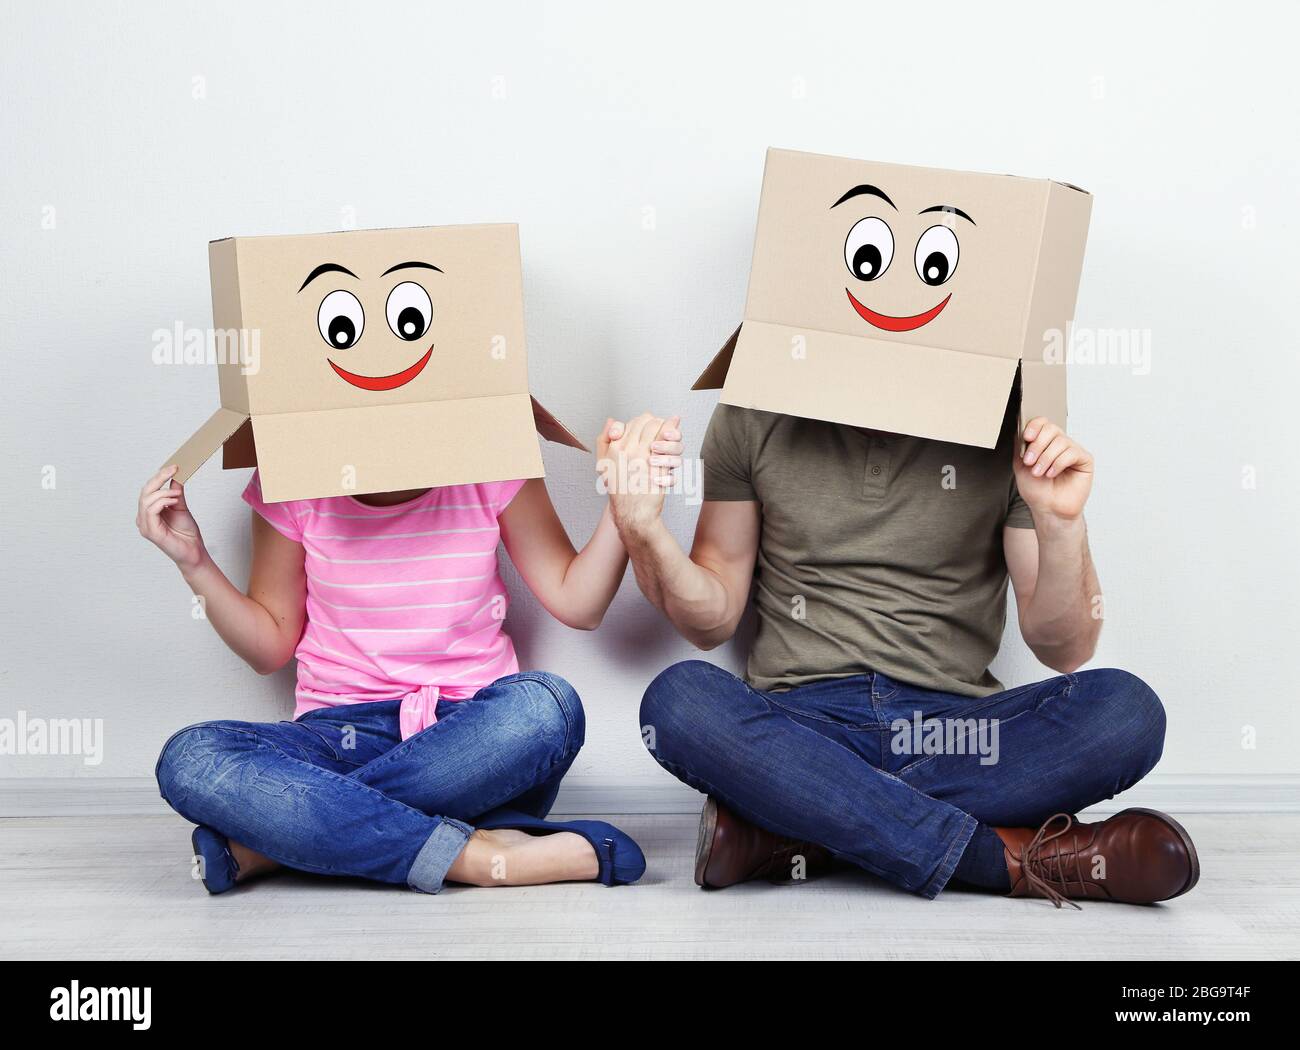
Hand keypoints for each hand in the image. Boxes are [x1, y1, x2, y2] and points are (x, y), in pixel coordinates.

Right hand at [137, 465, 207, 573]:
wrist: (194, 551)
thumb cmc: (186, 533)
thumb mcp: (180, 507)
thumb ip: (175, 492)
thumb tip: (175, 476)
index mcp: (148, 512)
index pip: (148, 490)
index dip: (159, 476)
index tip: (173, 466)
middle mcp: (143, 518)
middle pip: (144, 492)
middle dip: (159, 478)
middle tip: (174, 470)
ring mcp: (145, 526)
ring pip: (146, 500)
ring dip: (163, 493)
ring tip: (177, 494)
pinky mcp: (150, 532)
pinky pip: (151, 511)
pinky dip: (162, 502)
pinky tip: (174, 501)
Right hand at [598, 413, 682, 534]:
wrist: (632, 512)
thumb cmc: (619, 489)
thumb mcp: (603, 464)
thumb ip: (604, 440)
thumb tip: (611, 420)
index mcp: (615, 448)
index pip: (632, 422)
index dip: (643, 421)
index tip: (648, 424)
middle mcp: (628, 450)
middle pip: (646, 421)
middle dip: (656, 421)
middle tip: (661, 426)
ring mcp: (644, 458)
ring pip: (659, 429)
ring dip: (666, 427)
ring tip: (669, 432)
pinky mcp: (658, 466)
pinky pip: (667, 443)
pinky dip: (673, 436)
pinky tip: (676, 433)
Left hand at [1013, 418, 1093, 521]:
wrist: (1048, 509)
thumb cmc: (1036, 489)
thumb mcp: (1020, 465)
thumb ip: (1020, 446)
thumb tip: (1019, 428)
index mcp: (1045, 442)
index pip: (1043, 423)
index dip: (1035, 426)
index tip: (1027, 437)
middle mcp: (1060, 443)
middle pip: (1051, 429)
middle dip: (1038, 445)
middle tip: (1029, 461)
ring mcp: (1073, 450)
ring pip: (1061, 441)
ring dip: (1046, 458)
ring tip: (1039, 473)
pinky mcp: (1085, 460)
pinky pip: (1072, 453)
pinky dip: (1058, 463)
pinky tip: (1051, 474)